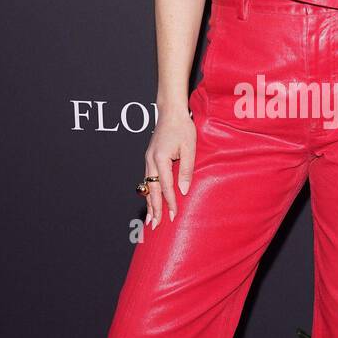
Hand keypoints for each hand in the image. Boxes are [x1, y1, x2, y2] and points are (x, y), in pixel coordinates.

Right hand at [144, 105, 195, 227]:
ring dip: (149, 203)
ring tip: (150, 219)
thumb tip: (183, 190)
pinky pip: (147, 179)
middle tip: (156, 225)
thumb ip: (186, 170)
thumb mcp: (189, 148)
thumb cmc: (183, 128)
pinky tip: (150, 201)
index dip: (170, 203)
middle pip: (151, 190)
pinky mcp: (149, 158)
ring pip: (147, 186)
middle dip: (154, 209)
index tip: (173, 216)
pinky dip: (148, 192)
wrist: (171, 112)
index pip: (165, 186)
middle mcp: (150, 160)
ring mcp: (148, 159)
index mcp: (160, 158)